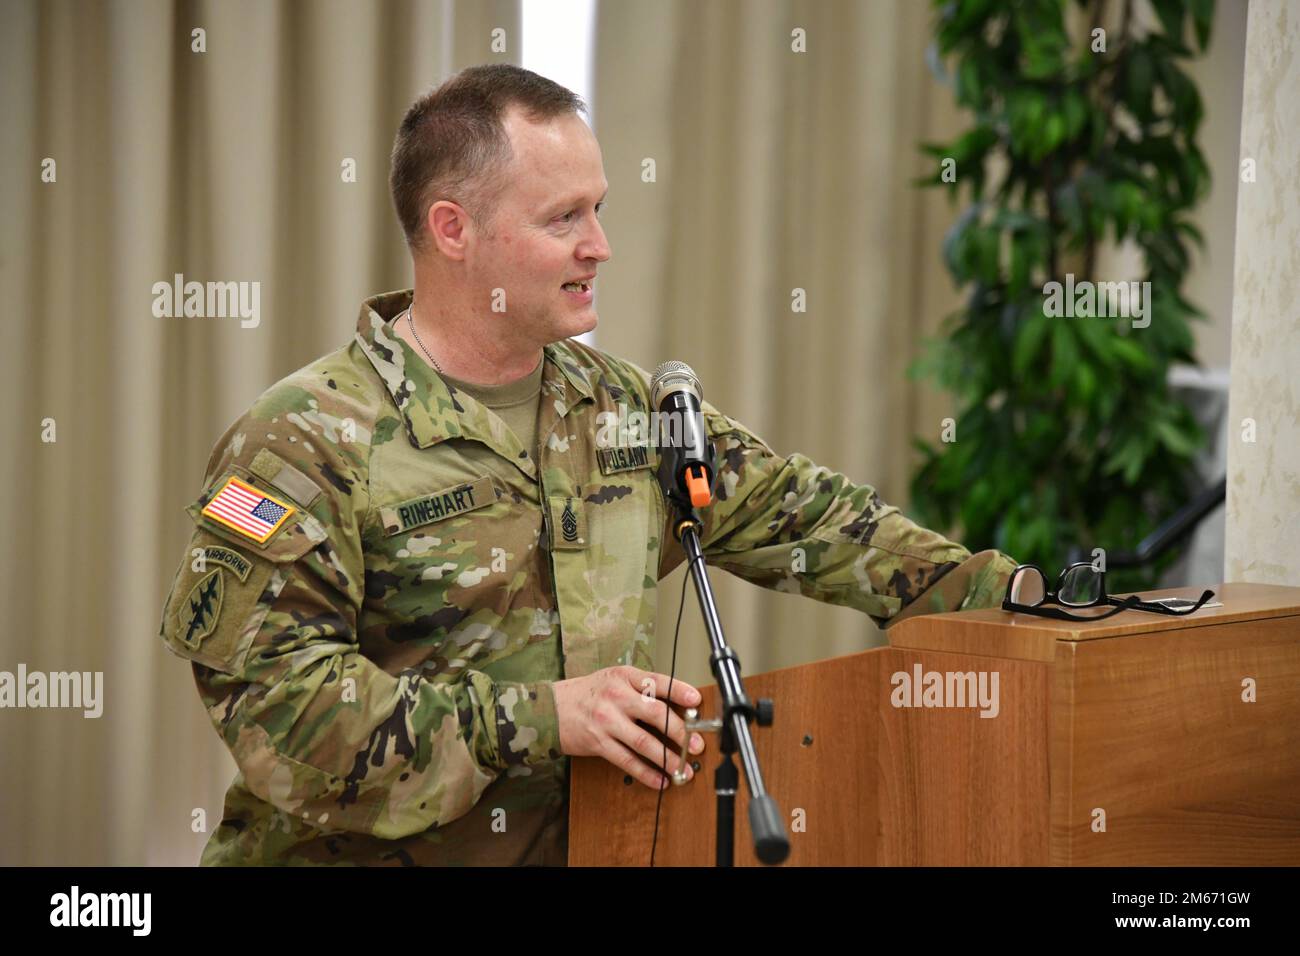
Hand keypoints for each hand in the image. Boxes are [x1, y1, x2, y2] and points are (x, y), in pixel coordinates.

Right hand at [553, 666, 706, 789]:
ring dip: (667, 758)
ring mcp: (607, 721)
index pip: (657, 682)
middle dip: (681, 732)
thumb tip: (676, 706)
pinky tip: (659, 780)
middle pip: (656, 714)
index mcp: (623, 677)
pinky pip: (627, 761)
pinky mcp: (599, 743)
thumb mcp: (614, 679)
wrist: (550, 709)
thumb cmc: (589, 693)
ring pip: (644, 742)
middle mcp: (616, 697)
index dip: (679, 691)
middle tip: (696, 744)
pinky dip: (646, 773)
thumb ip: (641, 688)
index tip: (697, 701)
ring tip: (683, 768)